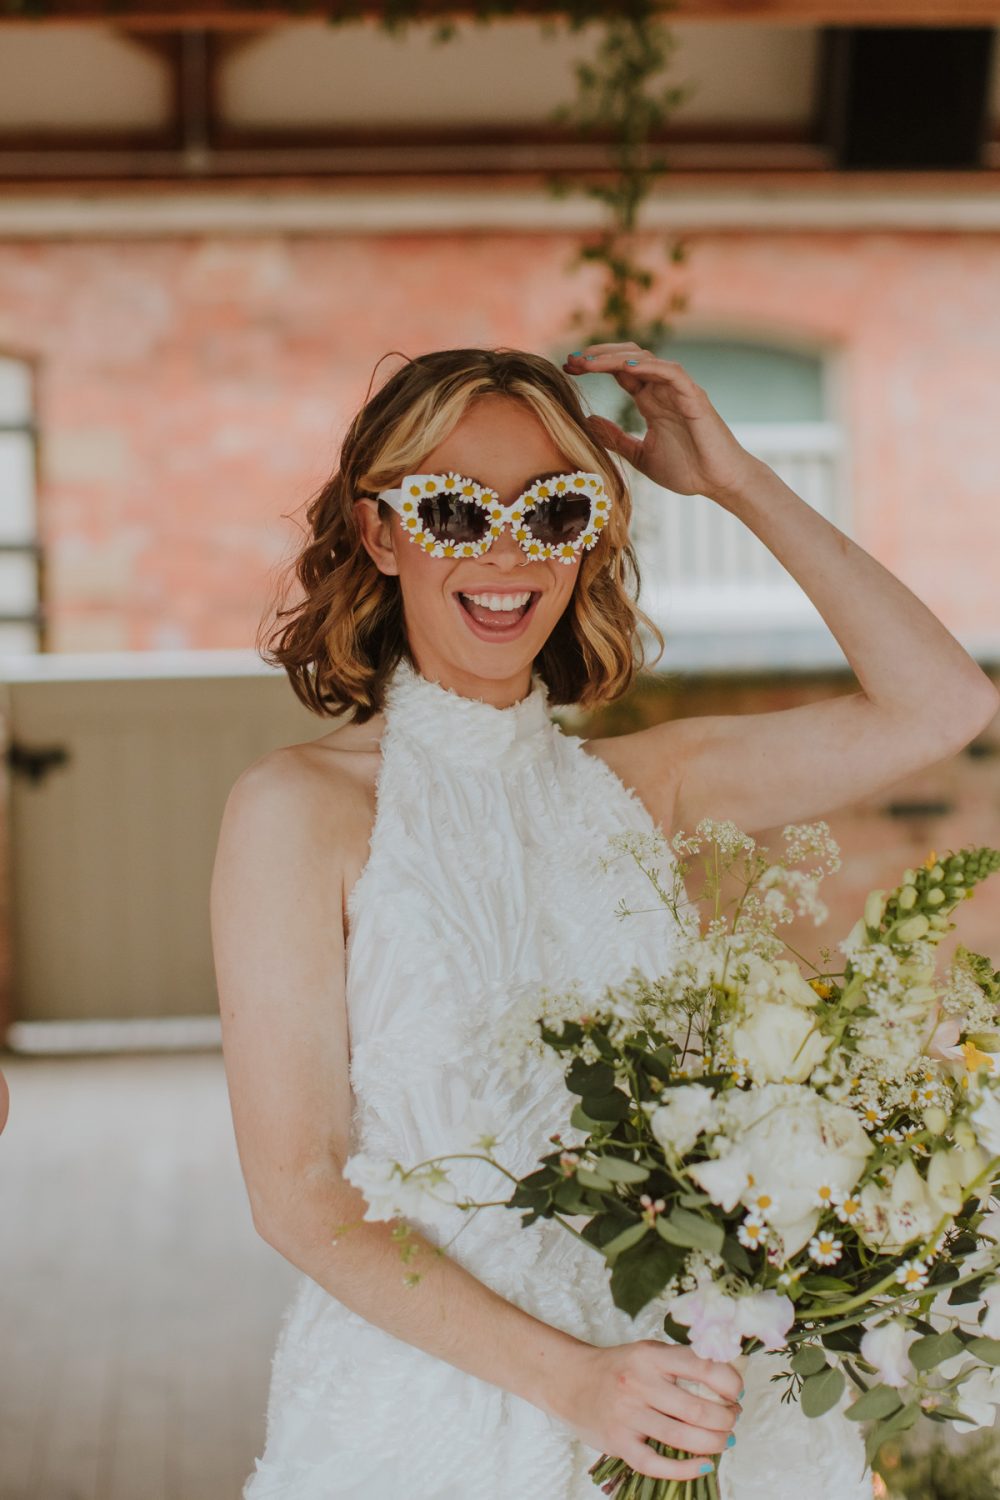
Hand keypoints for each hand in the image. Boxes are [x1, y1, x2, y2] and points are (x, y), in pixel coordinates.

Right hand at [541, 1337, 742, 1481]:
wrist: (571, 1381)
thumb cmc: (619, 1368)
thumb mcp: (649, 1352)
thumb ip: (682, 1363)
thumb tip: (729, 1382)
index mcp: (650, 1356)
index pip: (701, 1366)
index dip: (729, 1382)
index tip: (737, 1393)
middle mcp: (638, 1383)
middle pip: (697, 1409)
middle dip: (726, 1419)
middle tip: (732, 1420)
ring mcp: (627, 1415)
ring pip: (682, 1437)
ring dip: (713, 1443)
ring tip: (724, 1440)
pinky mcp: (618, 1443)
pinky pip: (656, 1463)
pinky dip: (685, 1469)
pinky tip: (703, 1465)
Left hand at [563, 342, 760, 505]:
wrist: (720, 483)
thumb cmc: (687, 470)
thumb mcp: (639, 455)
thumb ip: (615, 439)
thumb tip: (587, 422)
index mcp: (651, 401)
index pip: (619, 371)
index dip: (593, 365)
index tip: (567, 367)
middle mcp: (663, 390)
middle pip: (628, 358)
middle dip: (598, 355)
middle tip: (571, 359)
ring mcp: (679, 391)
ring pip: (645, 360)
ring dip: (615, 357)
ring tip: (589, 361)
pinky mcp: (695, 397)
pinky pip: (671, 373)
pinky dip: (649, 367)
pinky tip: (625, 366)